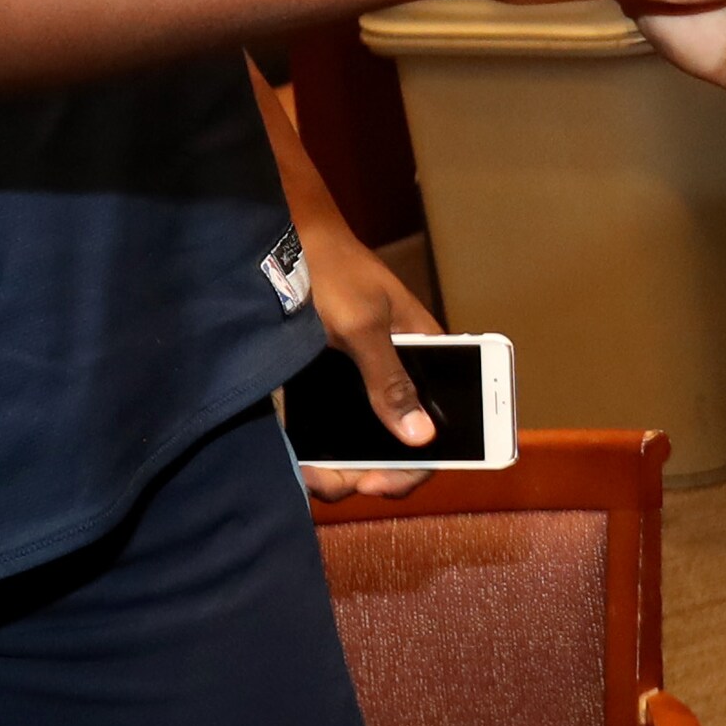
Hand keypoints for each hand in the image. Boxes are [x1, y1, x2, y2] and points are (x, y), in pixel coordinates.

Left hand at [294, 217, 445, 502]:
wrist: (284, 241)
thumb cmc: (334, 272)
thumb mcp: (362, 327)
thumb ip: (391, 381)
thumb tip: (423, 437)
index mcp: (426, 357)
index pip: (441, 425)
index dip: (419, 464)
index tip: (378, 483)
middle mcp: (400, 377)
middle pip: (401, 446)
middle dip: (370, 475)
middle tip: (332, 483)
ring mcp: (365, 385)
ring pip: (365, 447)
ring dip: (341, 471)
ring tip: (311, 477)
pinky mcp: (333, 388)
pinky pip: (337, 434)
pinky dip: (323, 455)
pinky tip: (302, 461)